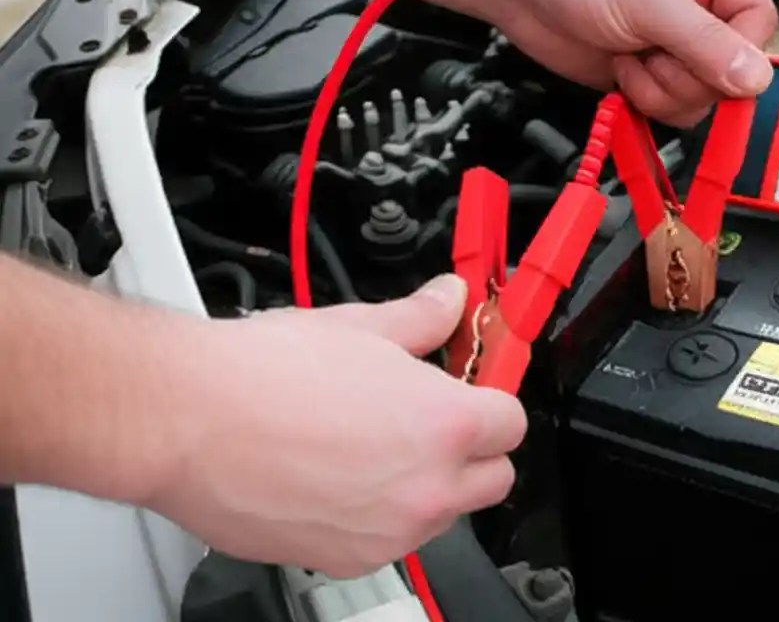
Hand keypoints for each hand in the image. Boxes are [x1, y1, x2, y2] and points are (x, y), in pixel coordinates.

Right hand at [145, 274, 526, 577]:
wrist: (184, 421)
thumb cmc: (260, 376)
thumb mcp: (360, 327)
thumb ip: (422, 318)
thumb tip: (449, 301)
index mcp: (445, 425)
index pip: (511, 422)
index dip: (490, 399)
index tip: (470, 391)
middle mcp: (427, 488)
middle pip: (493, 478)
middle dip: (472, 450)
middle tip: (430, 421)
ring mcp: (389, 532)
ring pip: (442, 514)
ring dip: (426, 485)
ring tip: (370, 447)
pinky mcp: (348, 559)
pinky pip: (389, 542)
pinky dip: (377, 517)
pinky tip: (336, 479)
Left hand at [467, 0, 777, 127]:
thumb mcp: (648, 1)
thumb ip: (705, 42)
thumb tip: (756, 79)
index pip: (757, 22)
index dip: (738, 51)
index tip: (708, 63)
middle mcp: (699, 6)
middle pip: (732, 69)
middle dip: (689, 75)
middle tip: (653, 54)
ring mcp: (674, 43)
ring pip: (702, 95)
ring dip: (663, 90)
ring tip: (630, 59)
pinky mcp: (649, 73)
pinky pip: (671, 108)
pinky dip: (646, 101)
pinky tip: (621, 72)